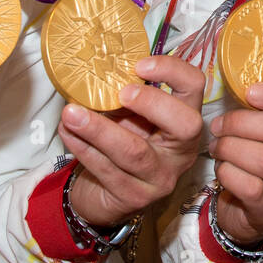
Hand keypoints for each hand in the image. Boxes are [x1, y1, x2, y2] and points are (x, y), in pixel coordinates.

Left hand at [60, 55, 204, 228]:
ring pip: (135, 152)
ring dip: (99, 129)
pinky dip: (82, 147)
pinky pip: (107, 170)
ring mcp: (161, 178)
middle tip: (120, 93)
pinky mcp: (134, 197)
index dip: (173, 71)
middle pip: (186, 125)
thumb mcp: (130, 118)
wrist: (106, 195)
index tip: (139, 65)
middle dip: (152, 103)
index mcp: (185, 122)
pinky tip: (67, 132)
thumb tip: (97, 68)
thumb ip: (124, 97)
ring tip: (71, 113)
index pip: (195, 87)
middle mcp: (181, 151)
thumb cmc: (122, 144)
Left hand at [209, 82, 262, 245]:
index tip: (251, 92)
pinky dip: (230, 174)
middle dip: (243, 123)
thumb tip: (237, 82)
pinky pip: (252, 188)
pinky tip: (221, 169)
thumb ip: (257, 109)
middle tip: (219, 125)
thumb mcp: (261, 133)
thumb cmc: (252, 161)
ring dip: (232, 149)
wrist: (243, 210)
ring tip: (216, 147)